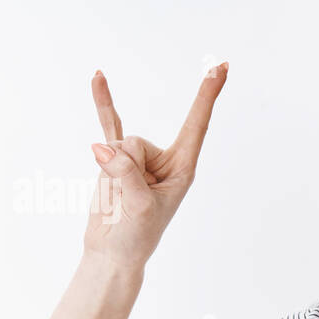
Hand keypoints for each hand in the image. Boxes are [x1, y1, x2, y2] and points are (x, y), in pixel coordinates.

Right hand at [83, 63, 228, 270]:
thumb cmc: (136, 235)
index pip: (197, 125)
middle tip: (128, 197)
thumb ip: (125, 173)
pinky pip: (109, 124)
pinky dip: (103, 102)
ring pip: (117, 143)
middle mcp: (164, 159)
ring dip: (109, 168)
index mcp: (183, 168)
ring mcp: (139, 157)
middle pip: (137, 142)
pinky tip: (98, 78)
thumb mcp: (138, 206)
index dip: (208, 95)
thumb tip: (102, 147)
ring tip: (116, 194)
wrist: (113, 251)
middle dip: (124, 167)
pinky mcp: (115, 158)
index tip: (220, 67)